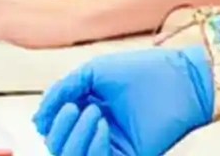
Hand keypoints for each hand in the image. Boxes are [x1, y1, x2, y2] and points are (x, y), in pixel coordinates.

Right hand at [33, 46, 212, 155]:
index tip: (49, 109)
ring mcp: (111, 147)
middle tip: (71, 108)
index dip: (48, 121)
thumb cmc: (143, 71)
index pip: (56, 129)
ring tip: (91, 110)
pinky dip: (92, 146)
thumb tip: (39, 116)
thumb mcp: (93, 73)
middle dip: (59, 129)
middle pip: (60, 147)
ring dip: (74, 137)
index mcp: (87, 112)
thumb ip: (64, 91)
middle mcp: (96, 132)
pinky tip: (101, 123)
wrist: (180, 78)